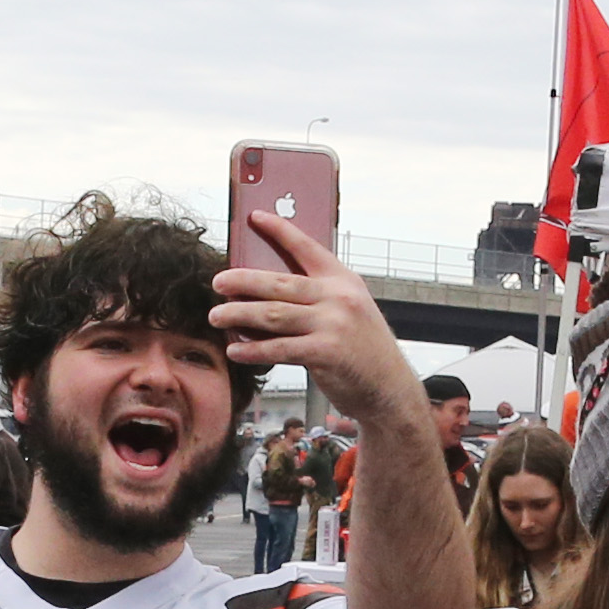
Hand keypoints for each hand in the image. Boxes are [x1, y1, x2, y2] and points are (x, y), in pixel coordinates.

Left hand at [211, 211, 424, 430]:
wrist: (390, 390)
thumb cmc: (365, 351)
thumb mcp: (351, 312)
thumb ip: (319, 297)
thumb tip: (266, 291)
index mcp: (344, 281)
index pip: (307, 248)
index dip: (279, 230)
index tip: (255, 217)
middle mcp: (339, 298)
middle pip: (279, 282)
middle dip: (242, 280)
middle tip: (218, 283)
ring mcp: (333, 325)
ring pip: (272, 314)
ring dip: (238, 314)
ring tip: (217, 316)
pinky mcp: (325, 353)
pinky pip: (279, 348)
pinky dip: (253, 350)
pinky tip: (236, 350)